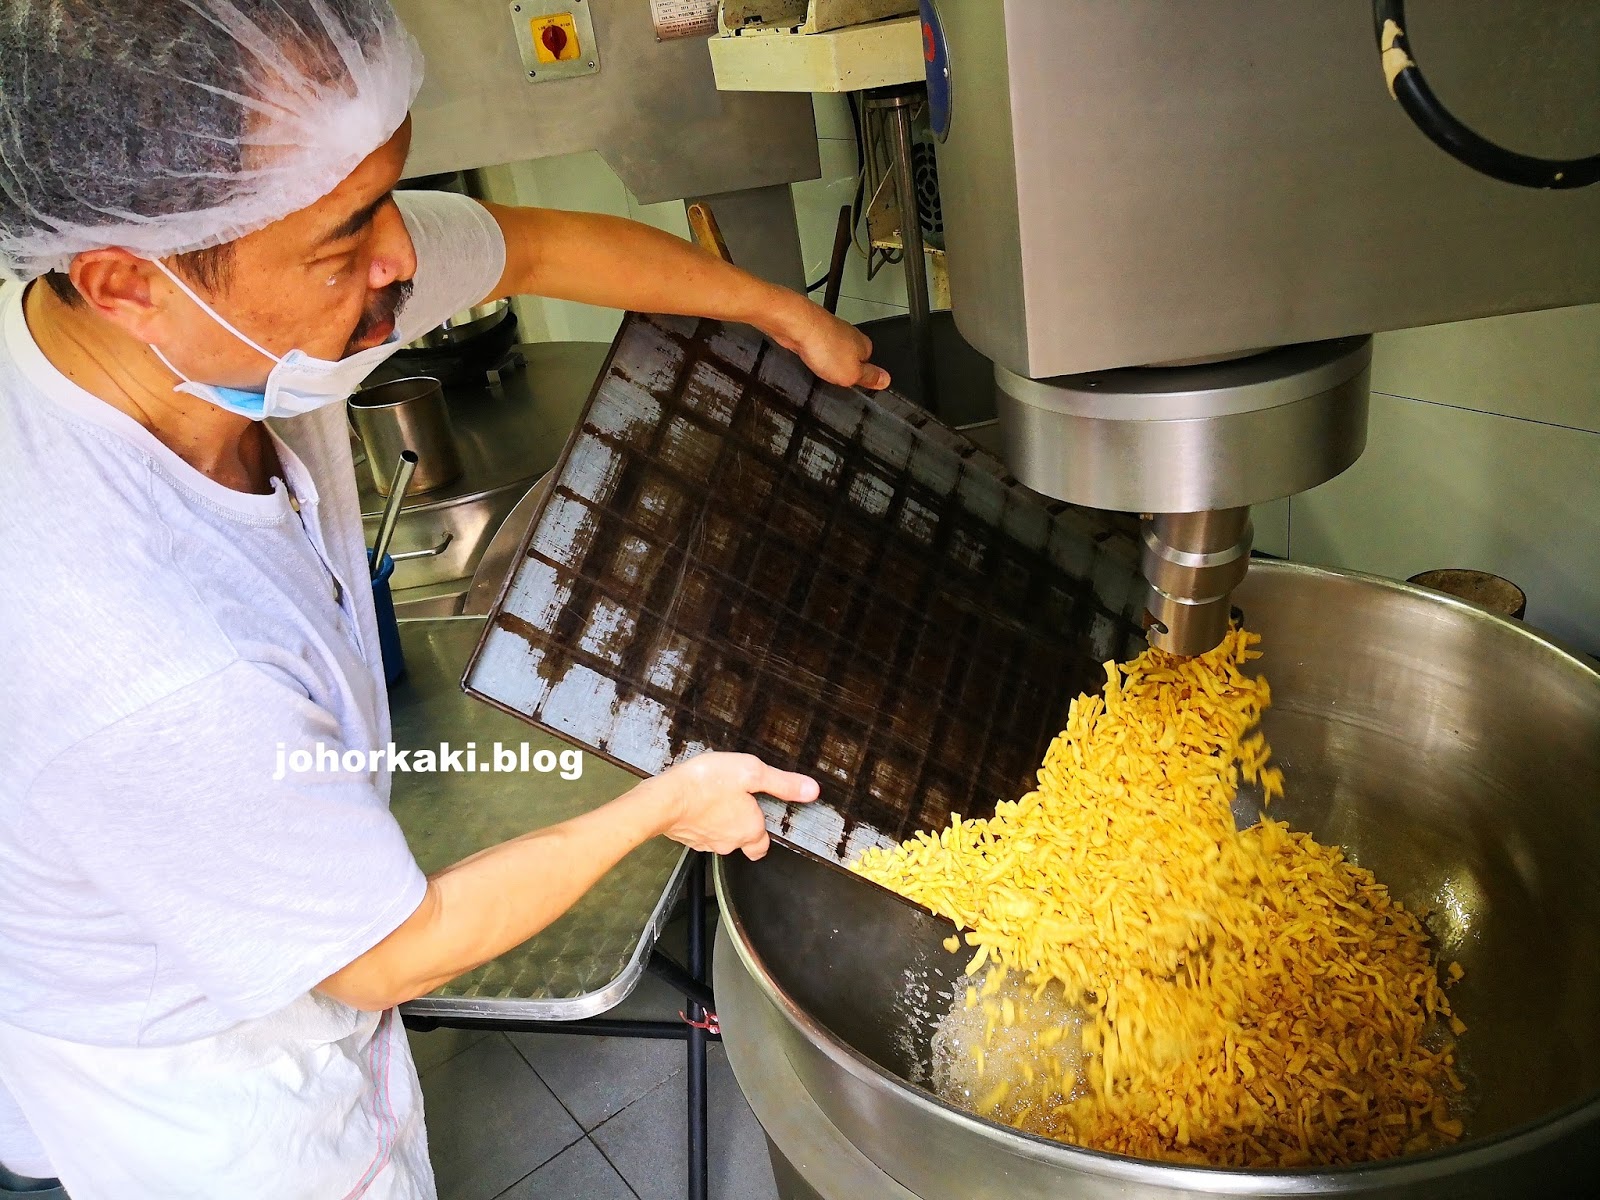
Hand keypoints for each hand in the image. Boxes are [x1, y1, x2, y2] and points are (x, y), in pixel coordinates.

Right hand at [648, 752, 818, 859]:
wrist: (664, 798)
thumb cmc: (708, 783)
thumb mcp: (752, 773)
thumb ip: (783, 783)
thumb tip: (812, 791)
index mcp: (750, 830)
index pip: (762, 846)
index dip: (763, 833)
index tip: (761, 816)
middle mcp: (729, 843)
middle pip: (740, 840)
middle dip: (740, 823)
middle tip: (736, 799)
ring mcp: (704, 842)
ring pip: (718, 836)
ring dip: (718, 820)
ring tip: (715, 796)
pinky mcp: (684, 837)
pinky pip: (697, 831)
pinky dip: (698, 819)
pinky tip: (696, 801)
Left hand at [764, 290, 891, 390]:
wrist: (798, 326)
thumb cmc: (824, 345)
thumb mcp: (853, 374)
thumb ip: (870, 377)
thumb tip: (886, 380)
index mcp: (864, 345)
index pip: (868, 364)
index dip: (858, 377)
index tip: (849, 383)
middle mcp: (850, 335)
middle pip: (850, 358)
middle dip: (840, 369)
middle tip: (832, 377)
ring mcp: (831, 331)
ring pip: (832, 353)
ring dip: (826, 361)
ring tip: (819, 367)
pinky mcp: (814, 330)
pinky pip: (817, 348)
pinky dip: (814, 355)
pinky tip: (809, 360)